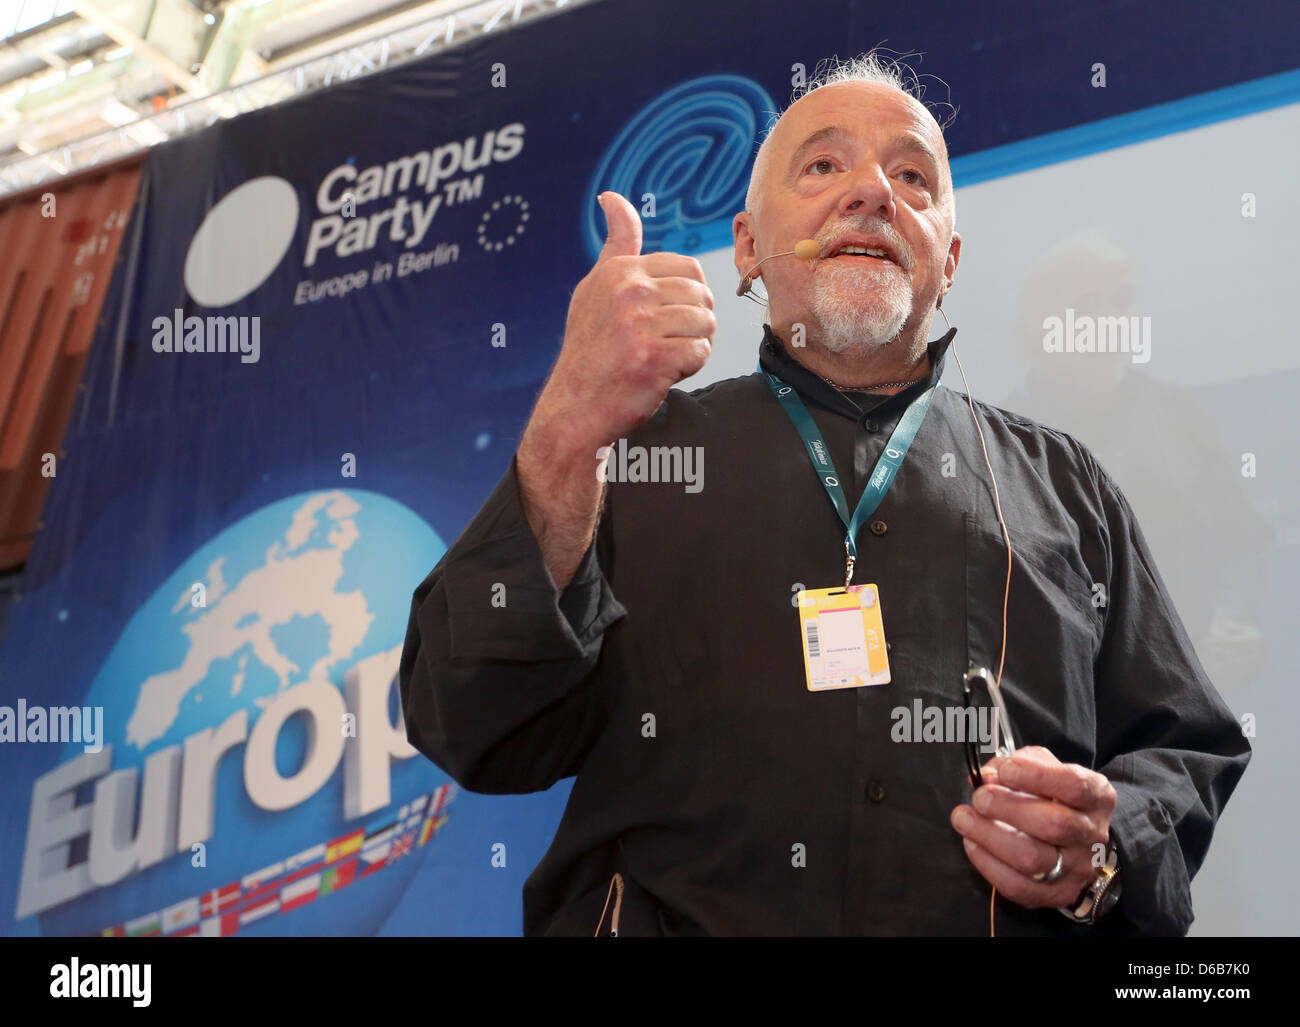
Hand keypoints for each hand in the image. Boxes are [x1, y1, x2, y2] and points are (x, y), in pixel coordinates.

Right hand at [525, 191, 716, 459]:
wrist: (575, 408)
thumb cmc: (591, 350)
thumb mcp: (595, 289)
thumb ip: (616, 245)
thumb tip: (612, 197)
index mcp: (619, 271)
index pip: (688, 269)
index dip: (686, 299)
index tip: (661, 320)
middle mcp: (628, 292)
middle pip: (701, 296)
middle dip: (694, 323)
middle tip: (666, 343)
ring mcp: (640, 325)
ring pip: (705, 323)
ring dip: (694, 345)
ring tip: (666, 357)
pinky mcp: (654, 358)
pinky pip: (700, 352)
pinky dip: (690, 367)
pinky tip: (664, 373)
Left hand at [949, 745, 1116, 909]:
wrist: (1081, 844)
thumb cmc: (1056, 798)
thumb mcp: (1048, 770)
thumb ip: (1020, 763)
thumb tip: (988, 775)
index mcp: (1097, 798)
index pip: (1073, 785)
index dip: (1036, 776)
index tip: (1005, 770)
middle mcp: (1092, 835)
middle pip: (1053, 825)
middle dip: (1007, 807)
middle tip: (979, 797)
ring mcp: (1077, 869)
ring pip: (1032, 858)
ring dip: (989, 835)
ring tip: (964, 818)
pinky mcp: (1056, 895)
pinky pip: (1017, 886)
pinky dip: (987, 863)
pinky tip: (972, 843)